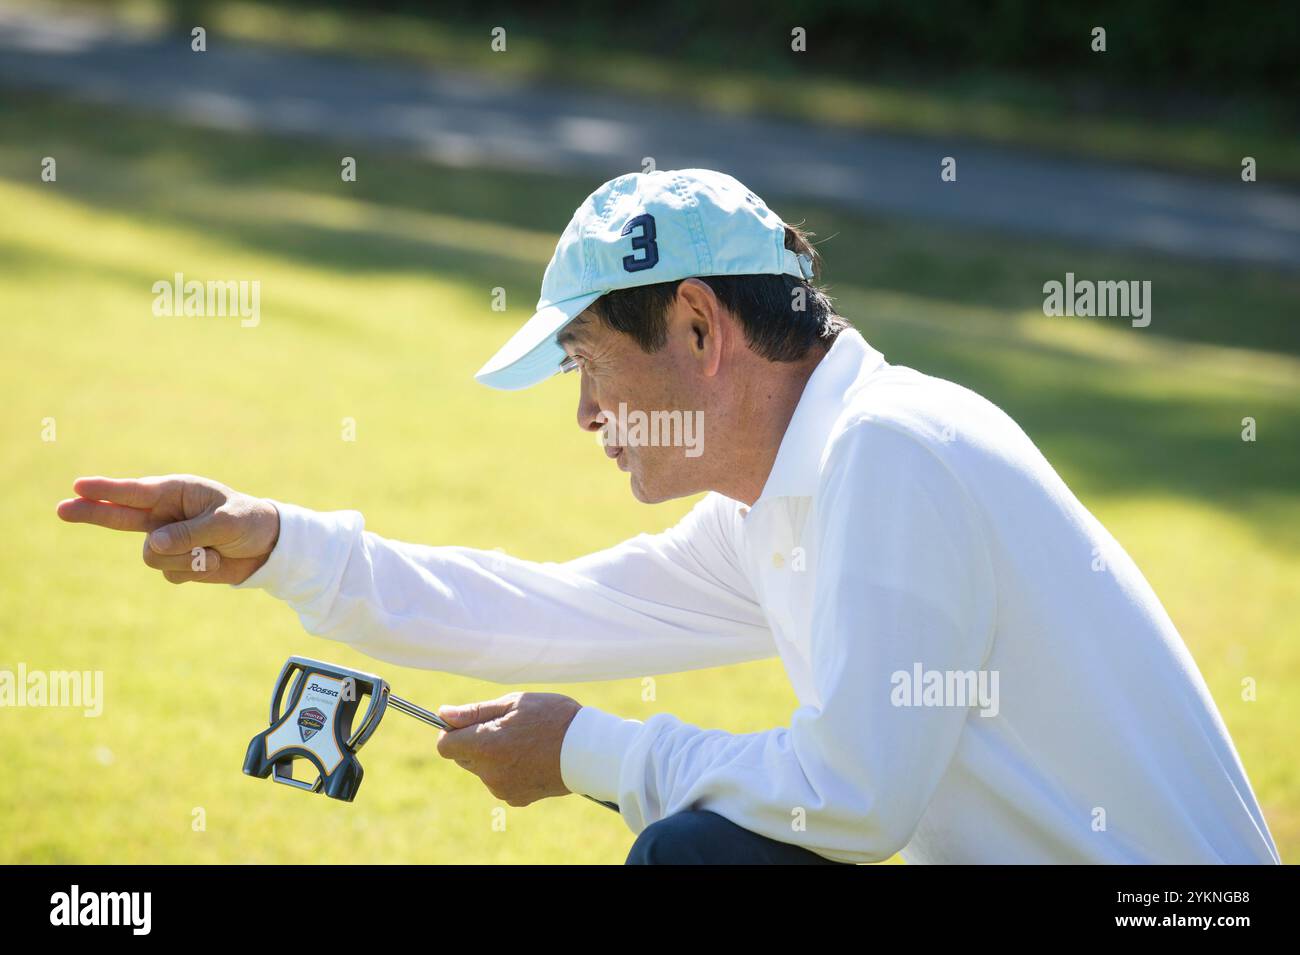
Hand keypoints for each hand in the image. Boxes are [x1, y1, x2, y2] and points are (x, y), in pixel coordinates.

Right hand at [57, 475, 279, 584]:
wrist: (266, 547)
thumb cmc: (248, 521)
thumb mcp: (226, 523)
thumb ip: (190, 532)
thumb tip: (153, 545)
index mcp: (177, 492)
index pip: (136, 492)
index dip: (108, 490)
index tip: (79, 486)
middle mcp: (166, 513)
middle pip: (119, 516)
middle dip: (92, 513)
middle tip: (61, 508)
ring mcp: (167, 539)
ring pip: (152, 556)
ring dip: (184, 558)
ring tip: (213, 549)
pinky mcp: (175, 562)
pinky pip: (171, 573)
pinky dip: (194, 571)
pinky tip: (213, 562)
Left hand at [435, 692, 581, 806]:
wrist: (589, 749)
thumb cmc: (553, 718)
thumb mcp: (514, 703)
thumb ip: (475, 712)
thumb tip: (443, 714)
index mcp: (485, 745)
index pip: (445, 745)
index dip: (452, 731)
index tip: (468, 722)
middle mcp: (489, 772)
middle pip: (463, 757)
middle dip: (475, 742)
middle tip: (506, 727)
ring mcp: (502, 788)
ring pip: (482, 769)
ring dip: (492, 756)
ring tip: (524, 741)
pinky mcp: (516, 798)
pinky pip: (499, 782)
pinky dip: (508, 770)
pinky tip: (531, 758)